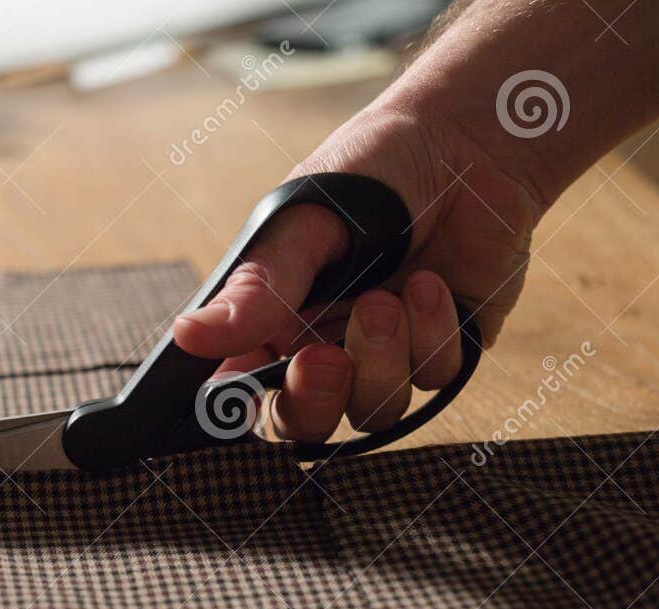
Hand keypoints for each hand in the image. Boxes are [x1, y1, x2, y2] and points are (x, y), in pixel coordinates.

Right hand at [174, 102, 543, 443]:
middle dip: (314, 401)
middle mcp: (326, 344)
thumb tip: (188, 336)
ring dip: (381, 360)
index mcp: (275, 318)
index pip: (240, 388)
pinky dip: (433, 334)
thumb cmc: (375, 168)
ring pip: (374, 410)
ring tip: (389, 296)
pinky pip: (433, 377)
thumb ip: (257, 287)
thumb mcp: (304, 220)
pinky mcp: (445, 348)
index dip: (235, 410)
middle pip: (304, 422)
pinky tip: (430, 284)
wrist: (470, 137)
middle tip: (325, 361)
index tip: (242, 398)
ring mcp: (387, 353)